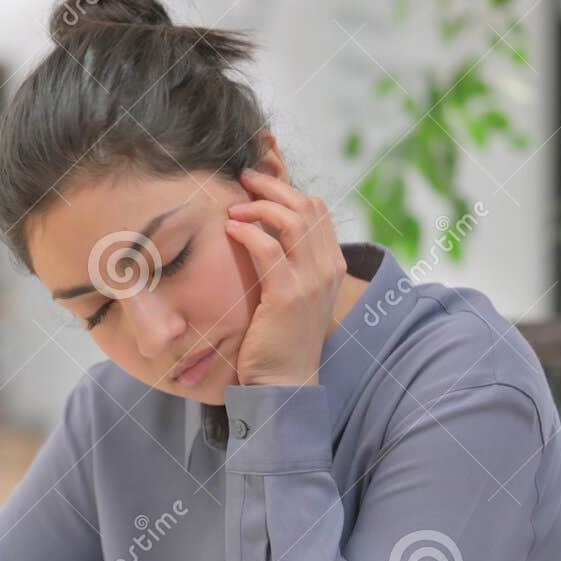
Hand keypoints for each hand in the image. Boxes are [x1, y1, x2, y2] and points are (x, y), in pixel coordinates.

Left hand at [223, 170, 346, 387]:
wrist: (284, 382)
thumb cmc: (280, 338)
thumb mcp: (292, 295)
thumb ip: (288, 264)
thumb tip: (264, 233)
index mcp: (331, 265)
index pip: (317, 209)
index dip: (287, 189)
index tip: (258, 183)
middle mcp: (327, 268)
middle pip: (306, 206)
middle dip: (273, 186)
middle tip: (244, 178)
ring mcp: (311, 281)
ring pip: (291, 220)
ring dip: (258, 205)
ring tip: (234, 205)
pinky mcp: (287, 295)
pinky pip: (267, 248)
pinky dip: (247, 231)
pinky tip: (229, 229)